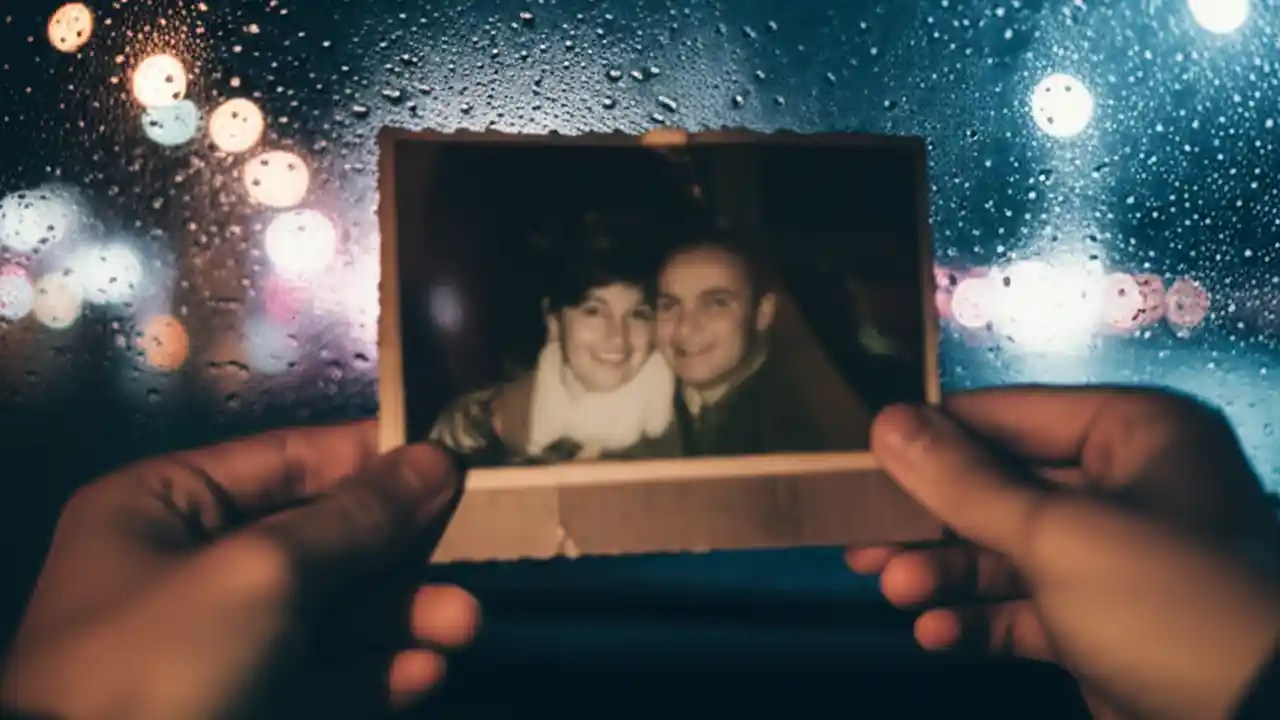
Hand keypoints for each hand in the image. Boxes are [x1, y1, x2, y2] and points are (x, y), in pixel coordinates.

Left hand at [1, 421, 479, 719]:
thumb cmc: (169, 659)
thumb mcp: (264, 571)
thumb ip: (357, 516)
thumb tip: (438, 458)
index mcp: (163, 506)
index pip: (288, 457)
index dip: (372, 457)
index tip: (452, 461)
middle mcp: (189, 566)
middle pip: (322, 537)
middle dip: (399, 551)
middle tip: (472, 550)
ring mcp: (218, 645)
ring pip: (333, 612)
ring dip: (402, 616)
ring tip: (463, 626)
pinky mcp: (247, 706)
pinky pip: (325, 674)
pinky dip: (377, 672)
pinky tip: (424, 674)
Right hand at [848, 388, 1279, 719]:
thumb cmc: (1172, 607)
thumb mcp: (1056, 534)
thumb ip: (963, 481)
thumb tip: (889, 422)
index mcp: (1135, 433)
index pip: (1007, 416)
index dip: (932, 439)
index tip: (864, 463)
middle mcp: (1129, 485)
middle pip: (999, 487)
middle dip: (931, 522)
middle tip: (862, 539)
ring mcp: (1118, 560)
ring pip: (1006, 552)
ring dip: (946, 574)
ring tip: (893, 591)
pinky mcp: (1106, 624)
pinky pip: (1027, 608)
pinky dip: (979, 620)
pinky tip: (936, 632)